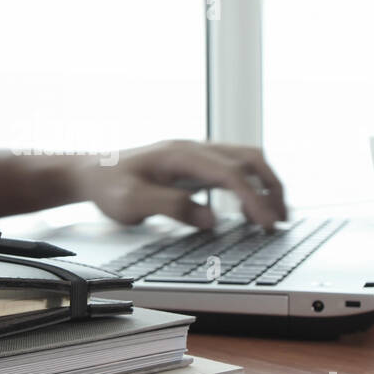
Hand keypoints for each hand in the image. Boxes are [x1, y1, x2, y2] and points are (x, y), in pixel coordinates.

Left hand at [71, 139, 285, 229]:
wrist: (92, 173)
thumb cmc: (109, 187)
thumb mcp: (132, 202)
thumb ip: (172, 207)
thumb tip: (211, 218)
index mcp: (181, 155)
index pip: (230, 173)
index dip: (253, 199)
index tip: (267, 224)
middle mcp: (194, 148)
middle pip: (249, 158)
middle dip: (271, 187)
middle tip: (281, 220)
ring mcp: (197, 154)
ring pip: (246, 159)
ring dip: (265, 184)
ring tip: (274, 215)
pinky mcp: (196, 164)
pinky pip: (234, 168)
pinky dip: (251, 185)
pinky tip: (250, 208)